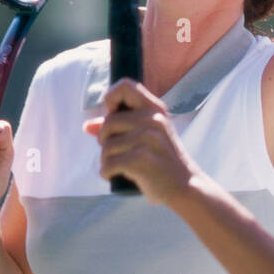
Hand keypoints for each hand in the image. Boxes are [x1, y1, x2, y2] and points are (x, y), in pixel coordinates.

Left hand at [84, 79, 198, 207]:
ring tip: (120, 167)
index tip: (114, 116)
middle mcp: (153, 120)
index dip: (111, 99)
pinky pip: (108, 164)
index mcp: (155, 109)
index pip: (125, 86)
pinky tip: (116, 176)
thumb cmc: (163, 162)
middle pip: (108, 122)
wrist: (186, 187)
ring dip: (106, 160)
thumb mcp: (148, 138)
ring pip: (106, 146)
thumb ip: (120, 128)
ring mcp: (148, 139)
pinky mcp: (141, 159)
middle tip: (116, 152)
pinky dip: (107, 173)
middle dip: (105, 140)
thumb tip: (87, 126)